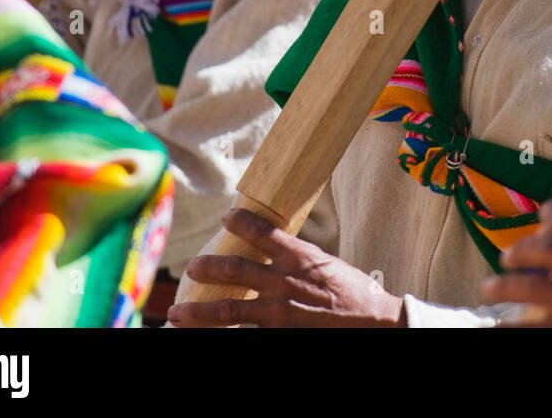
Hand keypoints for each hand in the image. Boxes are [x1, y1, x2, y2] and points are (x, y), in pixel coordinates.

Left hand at [167, 208, 403, 327]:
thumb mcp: (327, 263)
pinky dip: (225, 333)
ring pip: (229, 309)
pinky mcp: (281, 333)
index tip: (225, 217)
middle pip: (235, 269)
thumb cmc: (354, 291)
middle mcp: (285, 281)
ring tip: (178, 311)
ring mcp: (280, 311)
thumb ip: (298, 258)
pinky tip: (207, 334)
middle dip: (207, 267)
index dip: (240, 222)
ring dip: (199, 310)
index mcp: (300, 256)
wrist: (373, 322)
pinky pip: (246, 332)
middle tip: (191, 266)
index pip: (262, 232)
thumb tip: (275, 249)